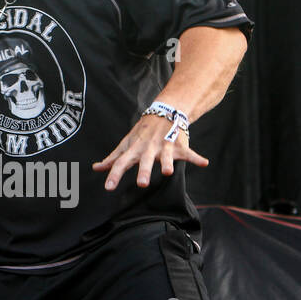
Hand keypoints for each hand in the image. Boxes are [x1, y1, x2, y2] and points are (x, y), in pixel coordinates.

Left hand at [92, 114, 208, 190]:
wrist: (164, 112)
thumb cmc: (142, 133)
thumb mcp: (126, 144)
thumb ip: (113, 158)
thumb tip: (96, 168)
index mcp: (134, 150)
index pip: (121, 163)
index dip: (114, 175)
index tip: (108, 187)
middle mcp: (148, 148)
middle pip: (145, 161)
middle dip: (144, 171)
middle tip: (142, 184)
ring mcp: (164, 146)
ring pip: (166, 156)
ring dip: (167, 163)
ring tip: (168, 172)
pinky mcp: (179, 145)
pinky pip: (189, 152)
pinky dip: (197, 158)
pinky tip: (204, 163)